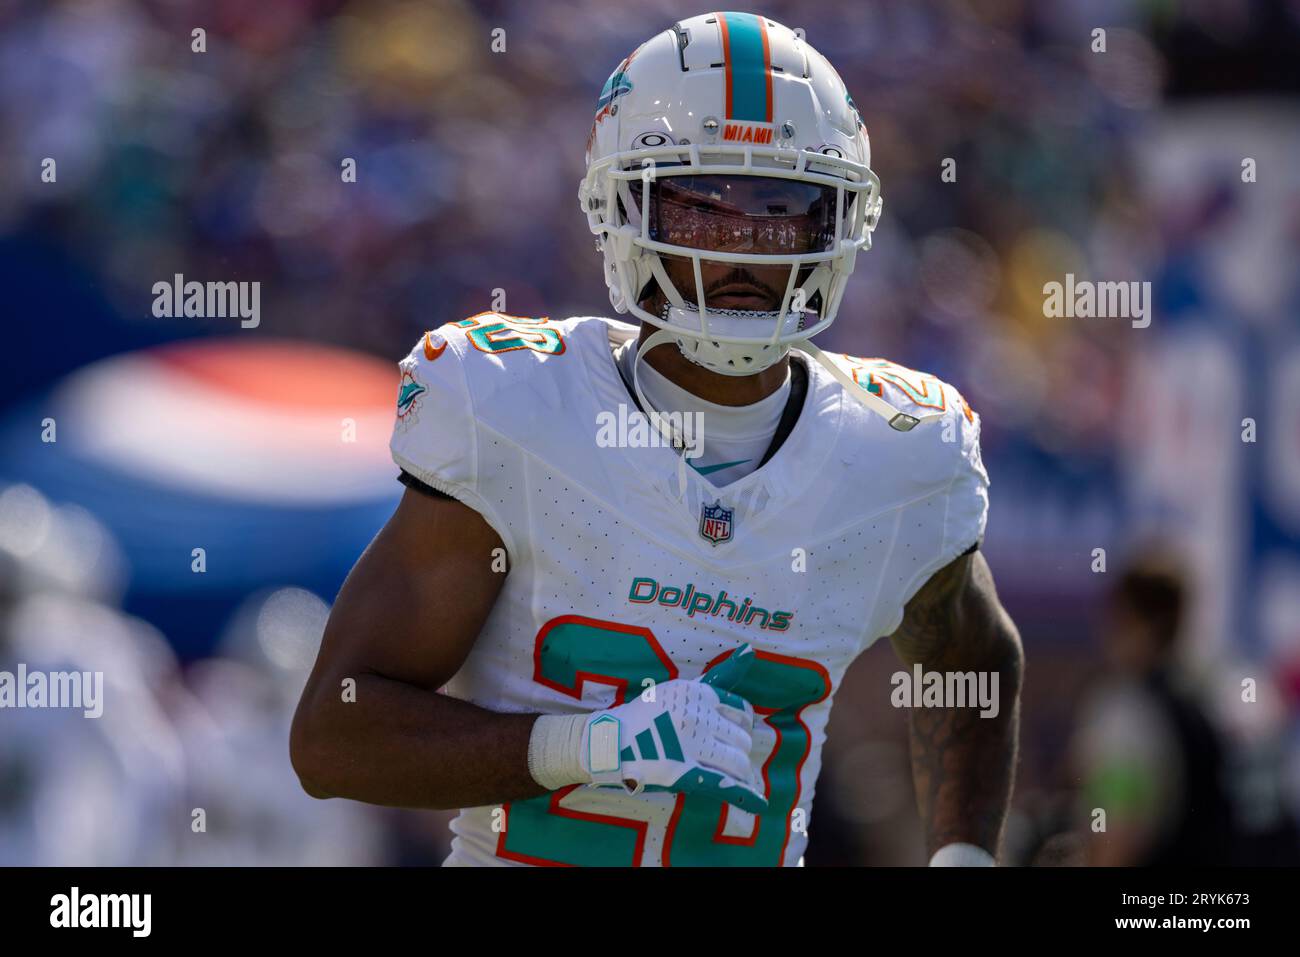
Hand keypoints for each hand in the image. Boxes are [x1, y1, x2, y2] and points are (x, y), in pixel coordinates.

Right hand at [581, 645, 766, 812]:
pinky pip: (725, 785)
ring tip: (726, 772)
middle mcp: (698, 718)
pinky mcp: (686, 774)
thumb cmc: (646, 714)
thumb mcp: (680, 689)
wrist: (610, 741)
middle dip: (737, 748)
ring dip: (737, 770)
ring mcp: (692, 747)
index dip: (739, 724)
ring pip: (738, 761)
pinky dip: (745, 795)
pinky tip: (759, 802)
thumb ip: (718, 676)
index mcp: (698, 694)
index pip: (741, 711)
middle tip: (721, 753)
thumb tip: (752, 650)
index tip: (729, 730)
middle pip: (743, 739)